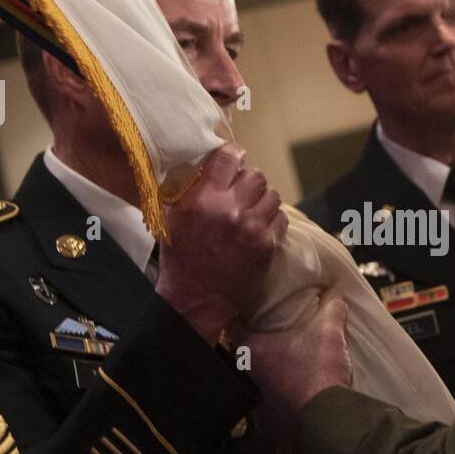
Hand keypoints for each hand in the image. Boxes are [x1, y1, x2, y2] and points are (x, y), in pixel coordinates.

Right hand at [155, 143, 286, 342]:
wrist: (197, 298)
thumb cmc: (181, 256)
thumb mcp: (173, 215)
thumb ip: (190, 187)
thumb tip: (208, 161)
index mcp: (203, 198)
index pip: (229, 156)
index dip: (234, 155)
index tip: (234, 162)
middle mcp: (230, 209)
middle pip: (256, 175)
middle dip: (249, 182)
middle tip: (242, 194)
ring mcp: (252, 227)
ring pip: (272, 195)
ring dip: (263, 200)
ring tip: (251, 212)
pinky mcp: (267, 244)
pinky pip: (281, 217)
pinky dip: (272, 220)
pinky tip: (259, 227)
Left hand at [236, 288, 352, 436]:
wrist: (328, 418)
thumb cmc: (319, 373)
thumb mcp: (329, 333)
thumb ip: (331, 308)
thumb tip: (335, 291)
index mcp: (251, 350)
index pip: (235, 326)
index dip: (243, 318)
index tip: (254, 314)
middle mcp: (244, 376)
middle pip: (243, 355)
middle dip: (256, 348)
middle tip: (273, 339)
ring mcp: (253, 403)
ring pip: (253, 382)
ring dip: (265, 375)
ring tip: (283, 367)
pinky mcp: (266, 423)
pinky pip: (266, 407)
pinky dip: (275, 400)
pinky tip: (291, 393)